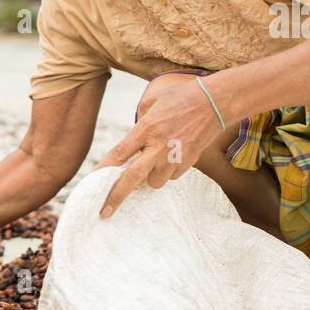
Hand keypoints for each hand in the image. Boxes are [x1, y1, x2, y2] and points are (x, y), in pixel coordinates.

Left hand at [92, 75, 224, 217]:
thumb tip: (132, 141)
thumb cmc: (182, 97)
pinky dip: (169, 172)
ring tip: (154, 163)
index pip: (119, 154)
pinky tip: (172, 157)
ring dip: (149, 178)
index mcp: (146, 128)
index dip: (103, 170)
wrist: (217, 101)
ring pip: (155, 182)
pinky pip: (173, 177)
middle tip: (105, 212)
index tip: (92, 183)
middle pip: (132, 177)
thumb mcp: (153, 102)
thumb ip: (139, 123)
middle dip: (117, 197)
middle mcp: (158, 146)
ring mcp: (176, 156)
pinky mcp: (190, 161)